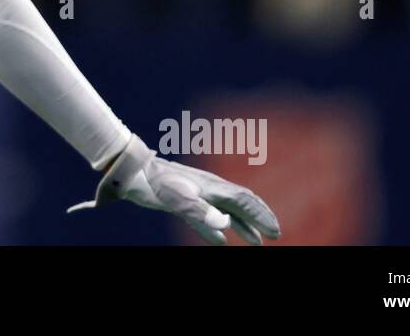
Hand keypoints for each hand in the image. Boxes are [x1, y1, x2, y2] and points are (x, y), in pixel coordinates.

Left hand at [68, 135, 280, 245]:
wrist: (132, 169)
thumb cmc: (154, 184)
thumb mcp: (177, 200)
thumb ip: (201, 213)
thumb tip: (226, 226)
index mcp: (213, 187)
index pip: (245, 202)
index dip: (262, 217)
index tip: (276, 233)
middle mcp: (210, 187)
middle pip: (242, 203)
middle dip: (260, 218)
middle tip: (276, 234)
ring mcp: (198, 191)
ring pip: (229, 209)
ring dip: (245, 224)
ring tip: (257, 240)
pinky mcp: (186, 197)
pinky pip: (211, 214)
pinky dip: (222, 227)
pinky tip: (222, 239)